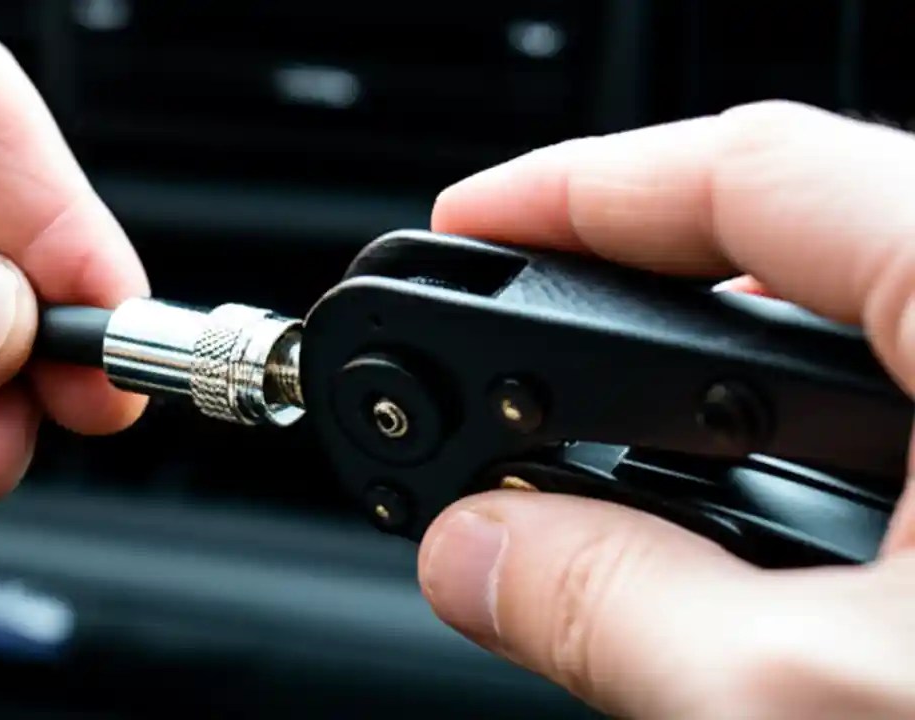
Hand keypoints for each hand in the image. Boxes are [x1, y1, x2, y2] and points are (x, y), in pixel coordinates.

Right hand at [419, 101, 914, 718]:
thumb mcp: (802, 702)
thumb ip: (608, 608)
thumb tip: (477, 554)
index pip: (758, 169)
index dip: (578, 189)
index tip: (468, 226)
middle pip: (804, 235)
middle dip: (631, 288)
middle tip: (512, 341)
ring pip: (867, 316)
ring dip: (718, 370)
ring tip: (607, 426)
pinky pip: (910, 390)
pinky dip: (805, 426)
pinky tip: (747, 492)